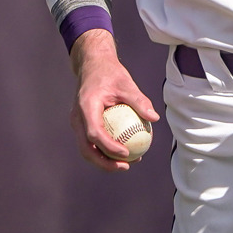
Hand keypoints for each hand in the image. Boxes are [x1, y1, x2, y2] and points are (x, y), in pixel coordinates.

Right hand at [68, 29, 160, 172]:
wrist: (92, 66)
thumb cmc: (110, 74)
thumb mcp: (127, 84)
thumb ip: (139, 101)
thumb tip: (154, 118)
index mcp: (86, 107)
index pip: (94, 133)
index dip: (109, 147)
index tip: (127, 153)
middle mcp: (77, 117)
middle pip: (86, 148)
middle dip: (104, 163)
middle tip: (126, 166)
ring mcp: (77, 123)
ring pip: (87, 149)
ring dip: (104, 161)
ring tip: (127, 164)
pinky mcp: (81, 125)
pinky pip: (91, 143)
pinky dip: (104, 151)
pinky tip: (125, 152)